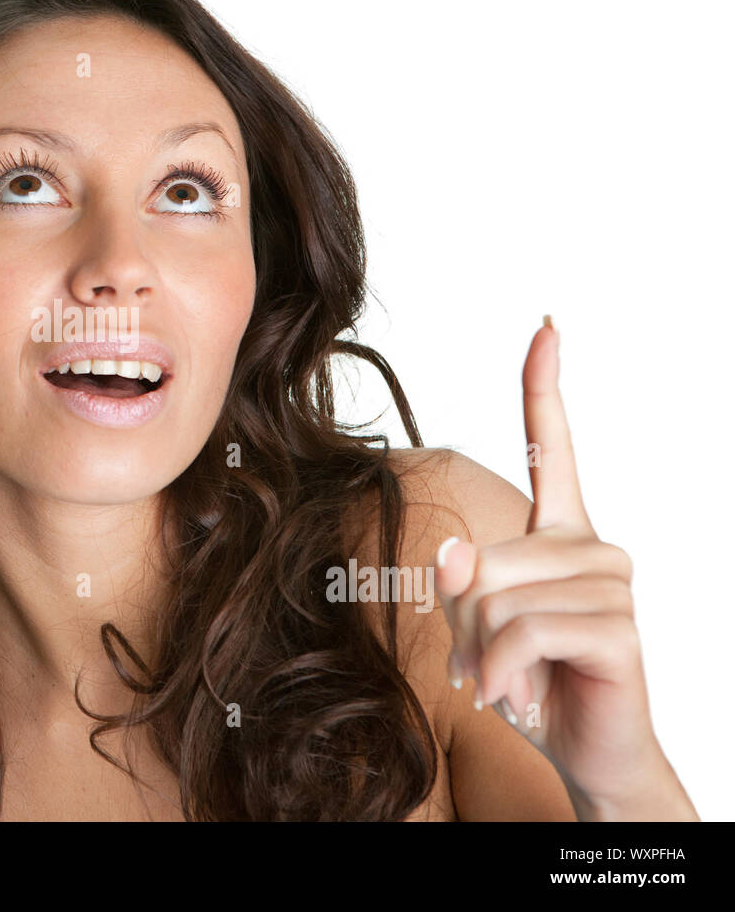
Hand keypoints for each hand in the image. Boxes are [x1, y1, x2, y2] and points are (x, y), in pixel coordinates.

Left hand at [434, 318, 695, 819]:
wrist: (585, 748)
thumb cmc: (531, 678)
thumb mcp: (481, 625)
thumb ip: (467, 582)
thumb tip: (459, 556)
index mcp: (559, 533)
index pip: (553, 447)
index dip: (543, 388)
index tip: (546, 328)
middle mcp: (592, 546)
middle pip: (482, 559)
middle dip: (463, 622)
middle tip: (485, 664)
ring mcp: (611, 582)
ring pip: (497, 597)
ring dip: (484, 652)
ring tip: (510, 682)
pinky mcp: (617, 626)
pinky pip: (523, 632)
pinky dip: (502, 672)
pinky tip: (523, 698)